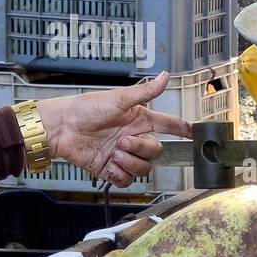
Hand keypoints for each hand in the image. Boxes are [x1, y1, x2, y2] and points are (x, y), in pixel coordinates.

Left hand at [35, 71, 193, 186]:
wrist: (62, 128)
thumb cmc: (86, 108)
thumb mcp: (118, 98)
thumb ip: (145, 92)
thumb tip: (165, 76)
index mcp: (138, 120)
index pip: (167, 124)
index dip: (181, 128)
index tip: (194, 132)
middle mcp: (133, 137)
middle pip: (155, 152)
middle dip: (141, 150)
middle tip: (122, 143)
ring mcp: (122, 154)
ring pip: (143, 168)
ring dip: (130, 163)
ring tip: (113, 154)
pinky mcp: (110, 169)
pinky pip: (126, 180)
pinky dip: (120, 175)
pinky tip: (110, 166)